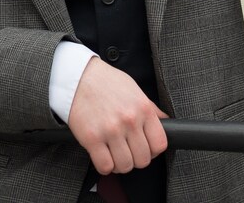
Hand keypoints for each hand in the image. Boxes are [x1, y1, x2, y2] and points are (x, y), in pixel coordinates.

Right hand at [67, 57, 167, 174]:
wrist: (78, 76)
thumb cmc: (106, 82)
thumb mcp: (134, 89)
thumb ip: (150, 107)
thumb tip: (165, 121)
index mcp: (142, 108)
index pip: (160, 144)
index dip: (153, 150)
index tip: (145, 148)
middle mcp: (129, 120)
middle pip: (143, 159)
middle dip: (136, 158)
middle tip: (127, 150)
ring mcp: (111, 130)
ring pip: (125, 166)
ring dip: (120, 164)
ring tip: (114, 153)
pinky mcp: (92, 139)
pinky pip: (105, 166)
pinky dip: (105, 165)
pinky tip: (102, 154)